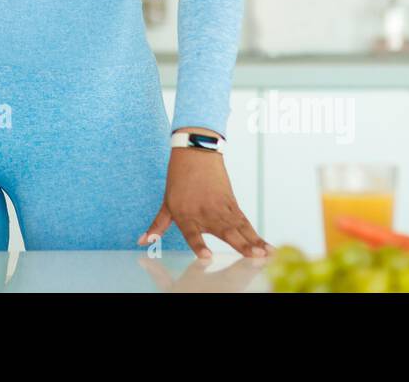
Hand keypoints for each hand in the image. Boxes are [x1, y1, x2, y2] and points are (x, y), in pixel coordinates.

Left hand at [139, 146, 270, 259]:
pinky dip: (256, 235)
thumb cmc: (179, 179)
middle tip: (253, 256)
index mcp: (185, 214)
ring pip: (240, 228)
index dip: (198, 245)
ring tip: (265, 254)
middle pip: (224, 232)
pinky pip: (245, 222)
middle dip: (240, 245)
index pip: (191, 234)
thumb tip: (142, 241)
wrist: (196, 152)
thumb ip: (157, 226)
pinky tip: (266, 246)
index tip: (206, 256)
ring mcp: (221, 208)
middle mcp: (205, 213)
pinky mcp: (232, 204)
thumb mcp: (166, 203)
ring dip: (254, 242)